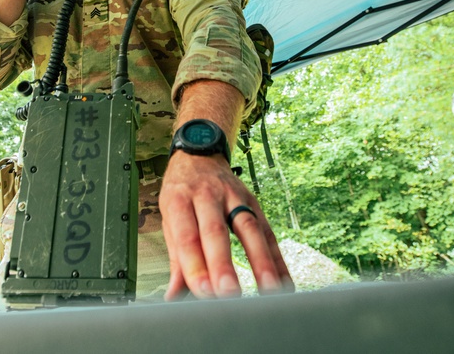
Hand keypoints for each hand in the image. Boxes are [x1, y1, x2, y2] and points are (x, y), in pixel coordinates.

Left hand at [159, 152, 292, 299]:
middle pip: (216, 231)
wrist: (199, 155)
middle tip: (229, 293)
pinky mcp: (254, 202)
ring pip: (249, 228)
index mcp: (180, 200)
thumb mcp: (169, 218)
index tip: (203, 292)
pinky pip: (268, 231)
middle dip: (223, 264)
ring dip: (260, 262)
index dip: (195, 265)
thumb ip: (176, 259)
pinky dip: (277, 259)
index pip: (187, 236)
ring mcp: (234, 196)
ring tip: (269, 290)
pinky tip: (284, 282)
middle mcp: (207, 195)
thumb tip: (174, 297)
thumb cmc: (181, 193)